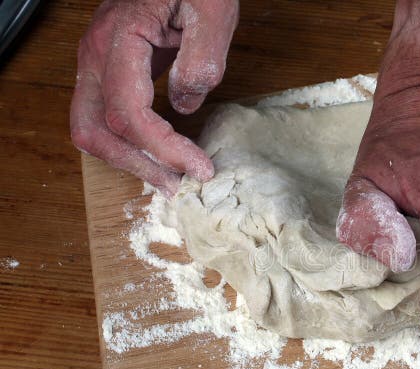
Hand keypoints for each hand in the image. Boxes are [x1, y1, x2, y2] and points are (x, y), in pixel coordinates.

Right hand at [70, 0, 238, 194]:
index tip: (199, 168)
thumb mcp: (212, 10)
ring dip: (128, 160)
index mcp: (119, 38)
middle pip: (96, 130)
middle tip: (179, 185)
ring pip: (92, 129)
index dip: (163, 149)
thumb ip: (201, 58)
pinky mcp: (107, 70)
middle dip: (139, 165)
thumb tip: (186, 105)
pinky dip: (126, 144)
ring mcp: (96, 63)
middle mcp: (96, 54)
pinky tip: (158, 155)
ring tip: (169, 178)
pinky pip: (103, 117)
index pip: (130, 112)